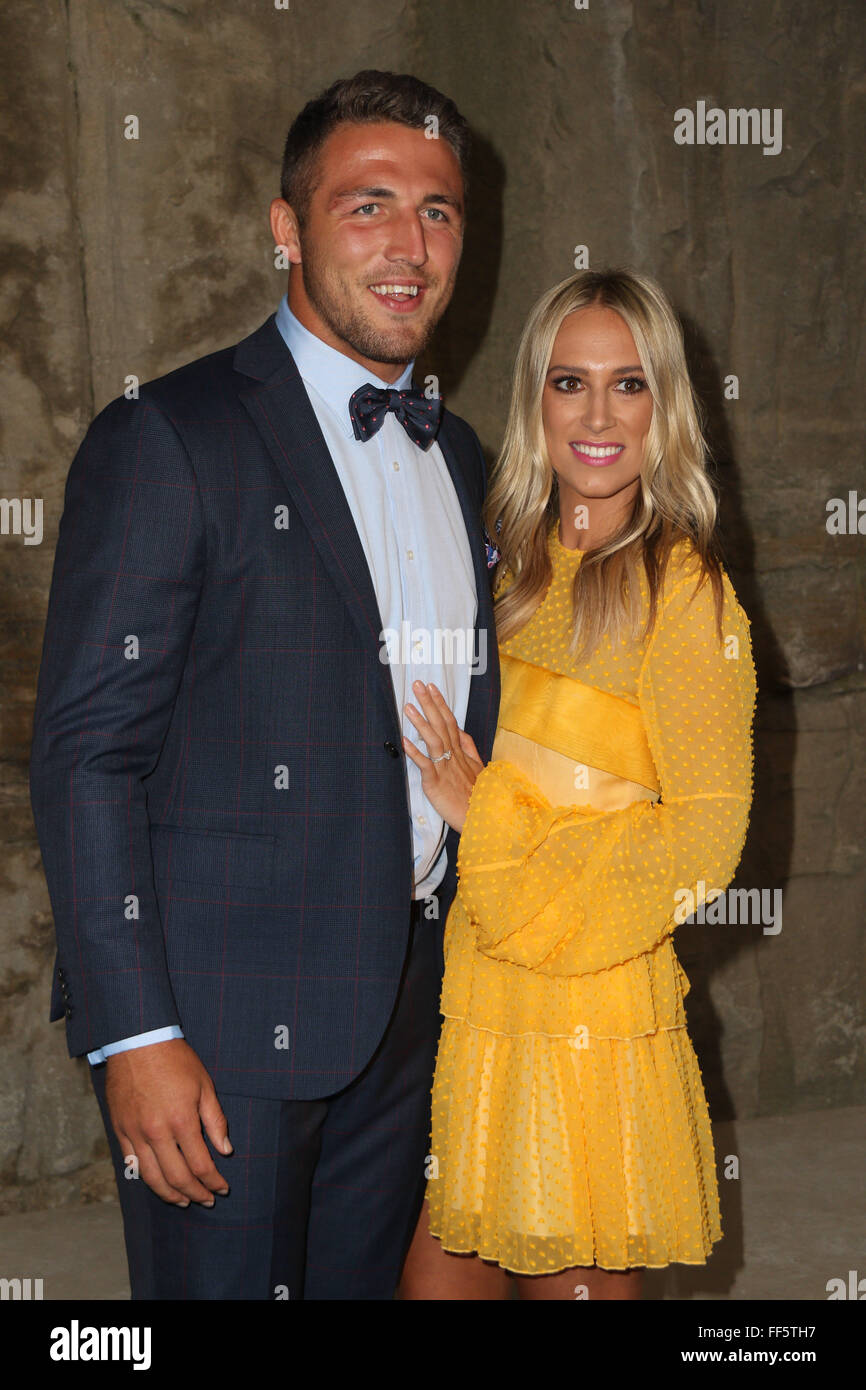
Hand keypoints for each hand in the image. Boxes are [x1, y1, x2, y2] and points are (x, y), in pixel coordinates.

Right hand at [105, 1038, 231, 1206]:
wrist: (137, 1042)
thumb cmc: (175, 1060)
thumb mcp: (204, 1085)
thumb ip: (215, 1121)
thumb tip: (225, 1150)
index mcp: (181, 1120)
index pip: (201, 1165)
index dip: (213, 1182)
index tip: (222, 1188)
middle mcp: (157, 1132)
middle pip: (177, 1177)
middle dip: (195, 1193)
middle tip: (207, 1200)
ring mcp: (135, 1133)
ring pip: (152, 1177)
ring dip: (169, 1194)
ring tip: (183, 1201)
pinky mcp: (120, 1130)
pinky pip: (132, 1164)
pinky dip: (146, 1179)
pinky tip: (158, 1184)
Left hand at [402, 680, 483, 832]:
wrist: (485, 820)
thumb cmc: (480, 797)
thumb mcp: (478, 769)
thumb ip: (469, 749)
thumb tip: (461, 731)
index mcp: (462, 753)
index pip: (451, 722)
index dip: (441, 704)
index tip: (431, 687)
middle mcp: (454, 757)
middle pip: (442, 725)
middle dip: (429, 704)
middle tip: (418, 685)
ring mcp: (446, 769)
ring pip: (434, 740)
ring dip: (421, 722)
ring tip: (409, 707)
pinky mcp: (437, 784)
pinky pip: (426, 765)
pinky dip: (415, 753)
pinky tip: (404, 741)